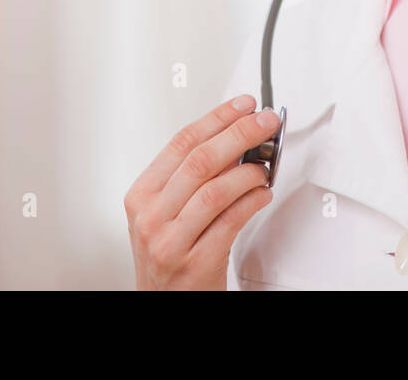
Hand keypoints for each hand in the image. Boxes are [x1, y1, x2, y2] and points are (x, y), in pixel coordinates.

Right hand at [124, 95, 279, 289]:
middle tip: (265, 122)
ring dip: (249, 173)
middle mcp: (150, 217)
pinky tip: (262, 194)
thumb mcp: (166, 211)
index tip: (243, 105)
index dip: (217, 118)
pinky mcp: (194, 264)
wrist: (166, 303)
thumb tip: (235, 136)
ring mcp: (169, 242)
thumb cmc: (170, 254)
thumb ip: (192, 177)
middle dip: (240, 134)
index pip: (181, 142)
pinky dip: (253, 202)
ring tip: (265, 168)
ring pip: (215, 191)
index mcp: (141, 196)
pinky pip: (231, 222)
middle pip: (200, 161)